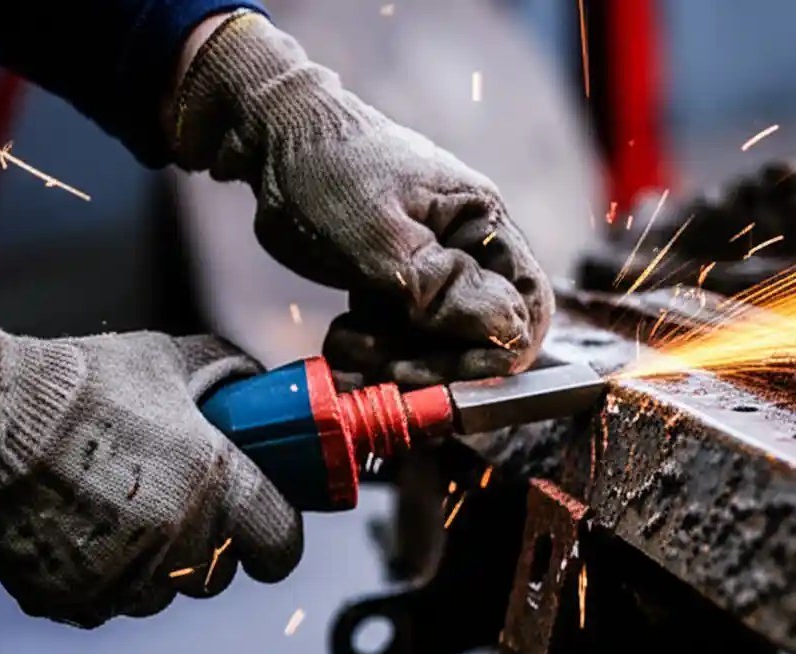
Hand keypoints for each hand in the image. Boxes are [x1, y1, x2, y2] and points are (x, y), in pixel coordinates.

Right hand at [0, 307, 300, 627]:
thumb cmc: (83, 386)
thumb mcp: (170, 360)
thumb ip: (225, 373)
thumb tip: (253, 381)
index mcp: (219, 485)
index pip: (281, 544)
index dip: (278, 539)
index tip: (269, 531)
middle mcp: (181, 541)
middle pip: (221, 573)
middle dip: (212, 547)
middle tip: (186, 510)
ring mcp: (126, 577)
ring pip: (164, 593)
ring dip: (159, 567)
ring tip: (126, 516)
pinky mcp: (74, 598)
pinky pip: (108, 601)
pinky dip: (103, 576)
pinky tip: (83, 531)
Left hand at [170, 12, 552, 384]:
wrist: (267, 136)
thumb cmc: (325, 175)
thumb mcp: (381, 242)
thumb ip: (447, 289)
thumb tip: (511, 331)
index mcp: (483, 223)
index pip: (528, 304)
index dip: (501, 350)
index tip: (451, 376)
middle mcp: (468, 243)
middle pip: (481, 330)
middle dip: (432, 361)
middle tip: (380, 366)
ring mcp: (433, 261)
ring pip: (437, 338)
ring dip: (394, 357)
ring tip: (345, 345)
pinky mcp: (400, 275)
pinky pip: (403, 329)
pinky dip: (375, 345)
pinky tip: (341, 340)